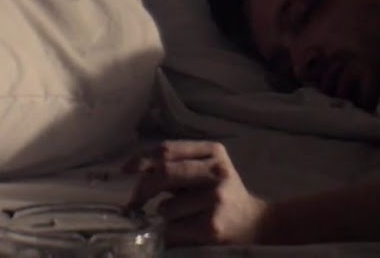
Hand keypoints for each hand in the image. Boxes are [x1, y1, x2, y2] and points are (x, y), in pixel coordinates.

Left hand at [122, 140, 267, 245]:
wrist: (255, 224)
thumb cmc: (223, 195)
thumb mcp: (207, 170)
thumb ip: (178, 165)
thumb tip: (135, 170)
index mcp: (214, 152)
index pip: (168, 149)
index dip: (141, 159)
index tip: (125, 170)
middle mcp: (217, 171)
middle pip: (164, 174)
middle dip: (143, 189)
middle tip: (134, 202)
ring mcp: (215, 198)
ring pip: (166, 206)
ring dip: (164, 214)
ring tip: (181, 217)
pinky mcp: (211, 225)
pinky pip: (173, 227)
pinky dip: (170, 230)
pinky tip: (186, 229)